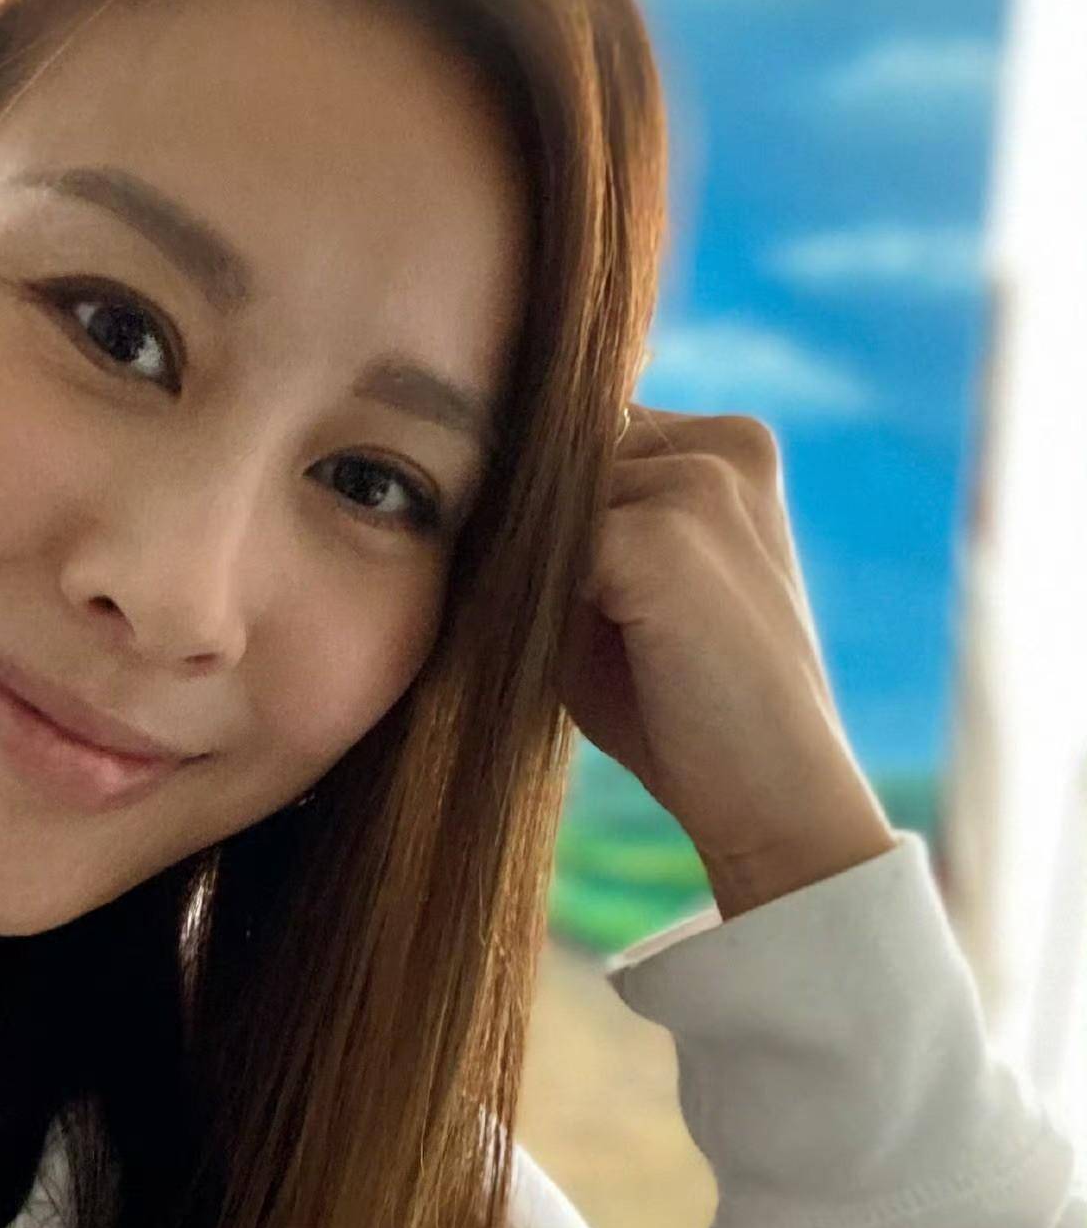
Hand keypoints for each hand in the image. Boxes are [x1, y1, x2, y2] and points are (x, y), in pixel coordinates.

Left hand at [556, 406, 899, 918]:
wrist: (768, 794)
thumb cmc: (678, 704)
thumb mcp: (618, 592)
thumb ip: (567, 527)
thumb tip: (459, 487)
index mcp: (728, 443)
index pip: (580, 433)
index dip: (541, 509)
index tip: (554, 590)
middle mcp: (721, 443)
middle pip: (554, 460)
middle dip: (530, 536)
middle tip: (575, 632)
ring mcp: (695, 482)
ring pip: (541, 505)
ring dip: (528, 575)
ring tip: (582, 650)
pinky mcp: (660, 536)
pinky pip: (538, 553)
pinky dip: (531, 609)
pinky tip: (572, 661)